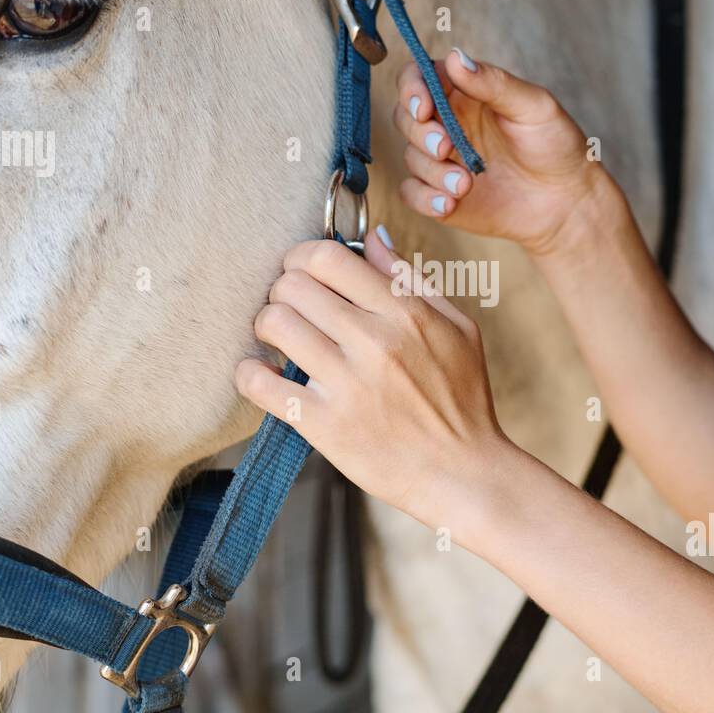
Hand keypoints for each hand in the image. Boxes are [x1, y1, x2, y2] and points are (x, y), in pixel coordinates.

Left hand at [234, 230, 514, 525]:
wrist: (463, 474)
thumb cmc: (462, 399)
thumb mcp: (457, 328)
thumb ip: (411, 280)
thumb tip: (373, 238)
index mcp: (405, 313)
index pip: (329, 258)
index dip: (304, 257)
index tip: (303, 272)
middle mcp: (374, 343)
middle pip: (294, 285)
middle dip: (284, 291)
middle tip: (292, 308)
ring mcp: (346, 384)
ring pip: (274, 324)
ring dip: (267, 327)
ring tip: (280, 340)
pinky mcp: (324, 425)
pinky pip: (261, 384)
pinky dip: (249, 373)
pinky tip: (262, 374)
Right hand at [392, 48, 610, 257]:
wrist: (566, 201)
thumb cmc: (556, 145)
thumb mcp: (533, 107)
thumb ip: (494, 83)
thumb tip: (455, 56)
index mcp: (464, 92)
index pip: (419, 77)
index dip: (411, 88)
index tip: (424, 108)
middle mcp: (447, 122)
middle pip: (404, 117)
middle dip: (420, 133)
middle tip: (446, 147)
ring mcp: (441, 159)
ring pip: (410, 157)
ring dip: (433, 172)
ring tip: (466, 185)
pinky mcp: (439, 193)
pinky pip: (412, 193)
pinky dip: (425, 199)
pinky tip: (449, 204)